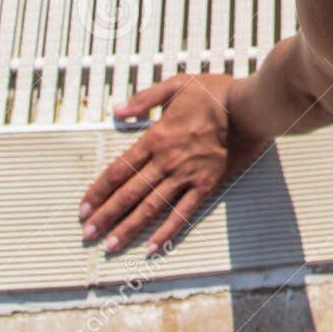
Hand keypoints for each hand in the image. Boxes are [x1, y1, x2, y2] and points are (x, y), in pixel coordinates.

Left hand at [79, 74, 264, 255]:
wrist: (248, 107)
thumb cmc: (214, 93)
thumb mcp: (176, 85)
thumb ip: (145, 99)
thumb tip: (117, 110)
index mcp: (156, 137)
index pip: (119, 169)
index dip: (99, 190)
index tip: (84, 207)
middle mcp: (167, 161)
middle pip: (130, 193)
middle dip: (106, 215)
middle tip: (88, 234)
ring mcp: (186, 175)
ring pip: (151, 207)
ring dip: (129, 228)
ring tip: (111, 245)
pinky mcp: (206, 184)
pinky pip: (183, 213)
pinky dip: (167, 231)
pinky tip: (153, 247)